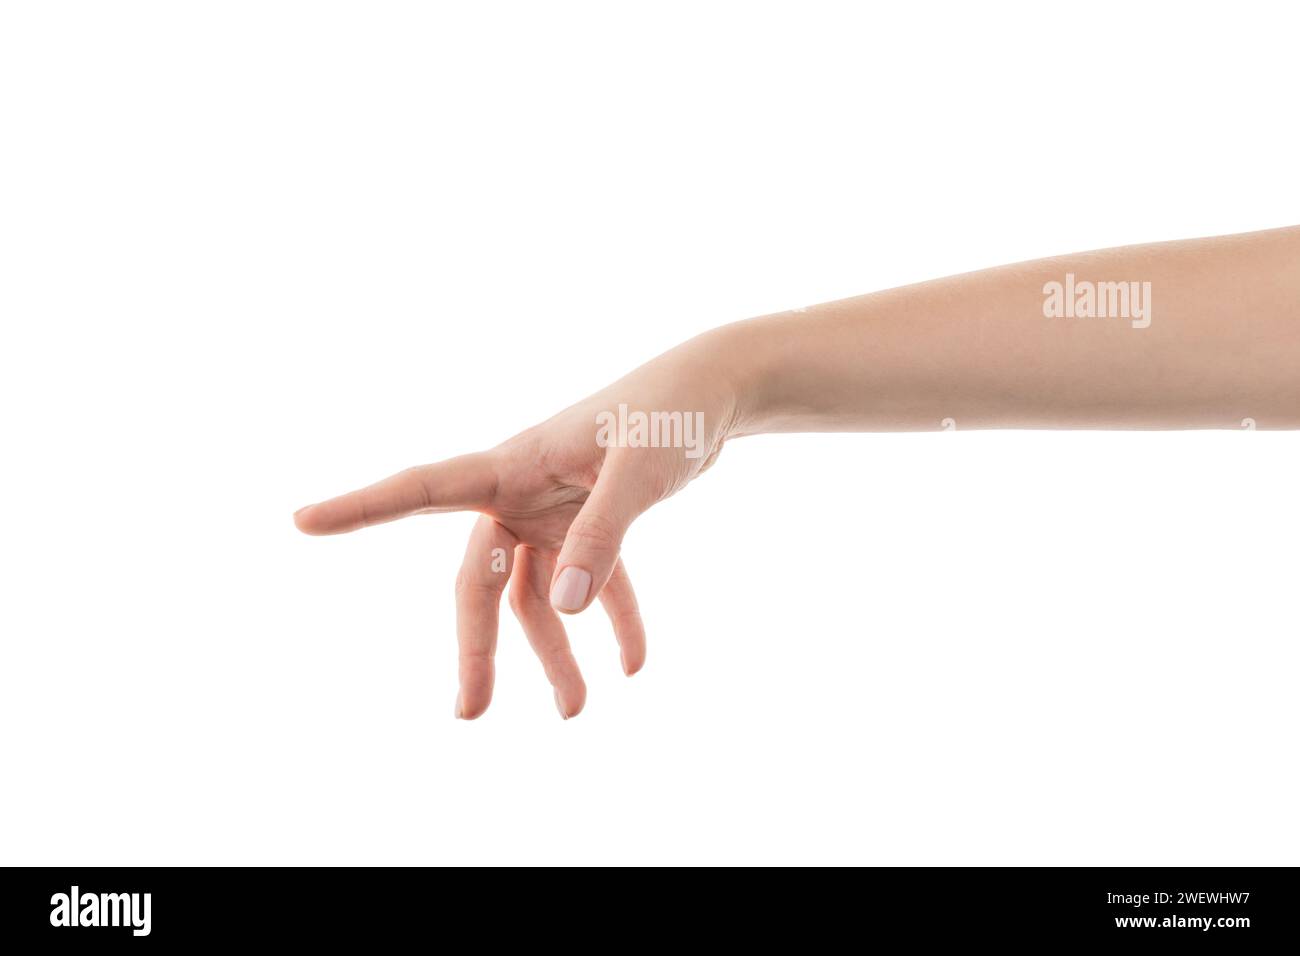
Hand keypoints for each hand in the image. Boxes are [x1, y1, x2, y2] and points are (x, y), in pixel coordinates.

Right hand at [294, 335, 739, 718]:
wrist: (714, 389)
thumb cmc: (672, 409)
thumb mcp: (640, 469)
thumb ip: (602, 532)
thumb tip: (565, 609)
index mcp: (514, 463)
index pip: (424, 487)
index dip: (362, 508)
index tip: (302, 522)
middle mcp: (522, 491)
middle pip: (483, 578)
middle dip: (478, 646)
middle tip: (470, 714)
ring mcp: (556, 508)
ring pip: (538, 593)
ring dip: (556, 651)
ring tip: (573, 712)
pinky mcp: (593, 519)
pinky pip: (595, 580)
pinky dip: (615, 621)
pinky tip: (634, 664)